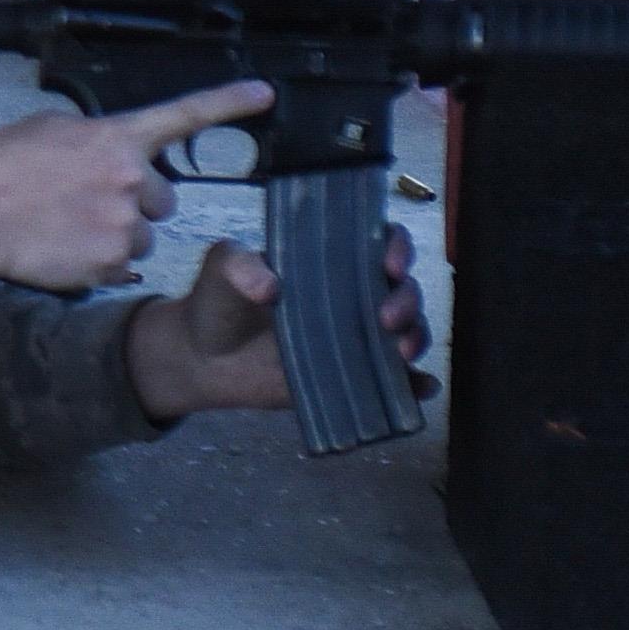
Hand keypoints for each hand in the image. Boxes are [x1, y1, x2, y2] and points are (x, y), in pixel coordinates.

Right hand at [0, 80, 264, 299]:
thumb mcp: (46, 129)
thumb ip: (92, 139)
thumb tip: (109, 154)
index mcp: (115, 139)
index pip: (182, 115)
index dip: (228, 103)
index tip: (265, 94)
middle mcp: (130, 180)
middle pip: (161, 198)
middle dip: (133, 202)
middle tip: (86, 202)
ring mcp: (124, 225)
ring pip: (141, 236)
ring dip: (114, 233)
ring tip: (66, 226)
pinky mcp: (112, 264)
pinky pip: (121, 266)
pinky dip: (97, 262)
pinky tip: (63, 248)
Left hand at [121, 223, 429, 420]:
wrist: (205, 358)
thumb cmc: (220, 301)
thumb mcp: (222, 272)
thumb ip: (239, 267)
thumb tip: (269, 287)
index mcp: (328, 259)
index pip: (378, 242)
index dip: (396, 247)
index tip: (389, 265)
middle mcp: (353, 294)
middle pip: (402, 288)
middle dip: (407, 300)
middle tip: (386, 318)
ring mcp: (357, 336)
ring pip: (407, 330)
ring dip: (415, 337)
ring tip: (400, 353)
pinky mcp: (354, 375)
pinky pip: (398, 380)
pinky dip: (417, 384)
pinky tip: (423, 388)